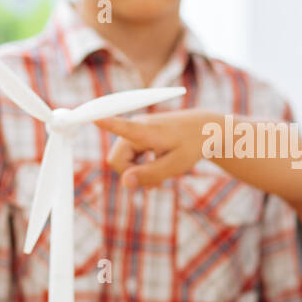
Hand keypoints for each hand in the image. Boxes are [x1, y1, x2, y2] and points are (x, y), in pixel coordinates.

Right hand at [96, 110, 221, 188]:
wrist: (206, 130)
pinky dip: (140, 167)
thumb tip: (125, 183)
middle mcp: (136, 126)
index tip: (95, 118)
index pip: (123, 127)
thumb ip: (150, 174)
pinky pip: (128, 157)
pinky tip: (155, 173)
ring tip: (158, 179)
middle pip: (117, 160)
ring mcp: (136, 130)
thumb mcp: (175, 165)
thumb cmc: (193, 145)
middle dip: (131, 174)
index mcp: (146, 131)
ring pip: (122, 161)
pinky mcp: (138, 135)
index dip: (107, 124)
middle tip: (155, 184)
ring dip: (137, 172)